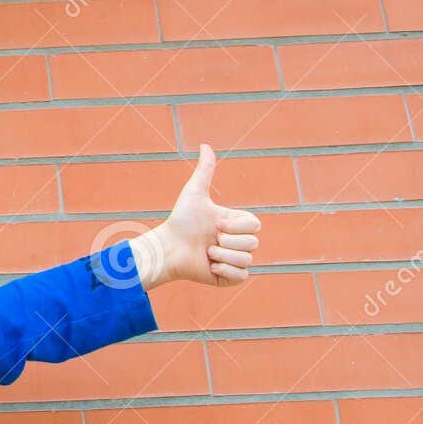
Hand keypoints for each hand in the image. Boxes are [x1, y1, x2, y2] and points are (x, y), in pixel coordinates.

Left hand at [136, 144, 261, 289]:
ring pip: (247, 259)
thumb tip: (206, 145)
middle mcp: (237, 242)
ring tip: (206, 253)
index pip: (255, 224)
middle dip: (228, 242)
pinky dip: (225, 271)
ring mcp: (234, 260)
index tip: (216, 224)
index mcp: (235, 224)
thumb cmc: (180, 221)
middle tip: (209, 240)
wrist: (167, 248)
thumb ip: (204, 171)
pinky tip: (209, 266)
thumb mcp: (194, 194)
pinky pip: (242, 276)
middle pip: (253, 242)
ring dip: (223, 256)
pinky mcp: (229, 278)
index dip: (236, 226)